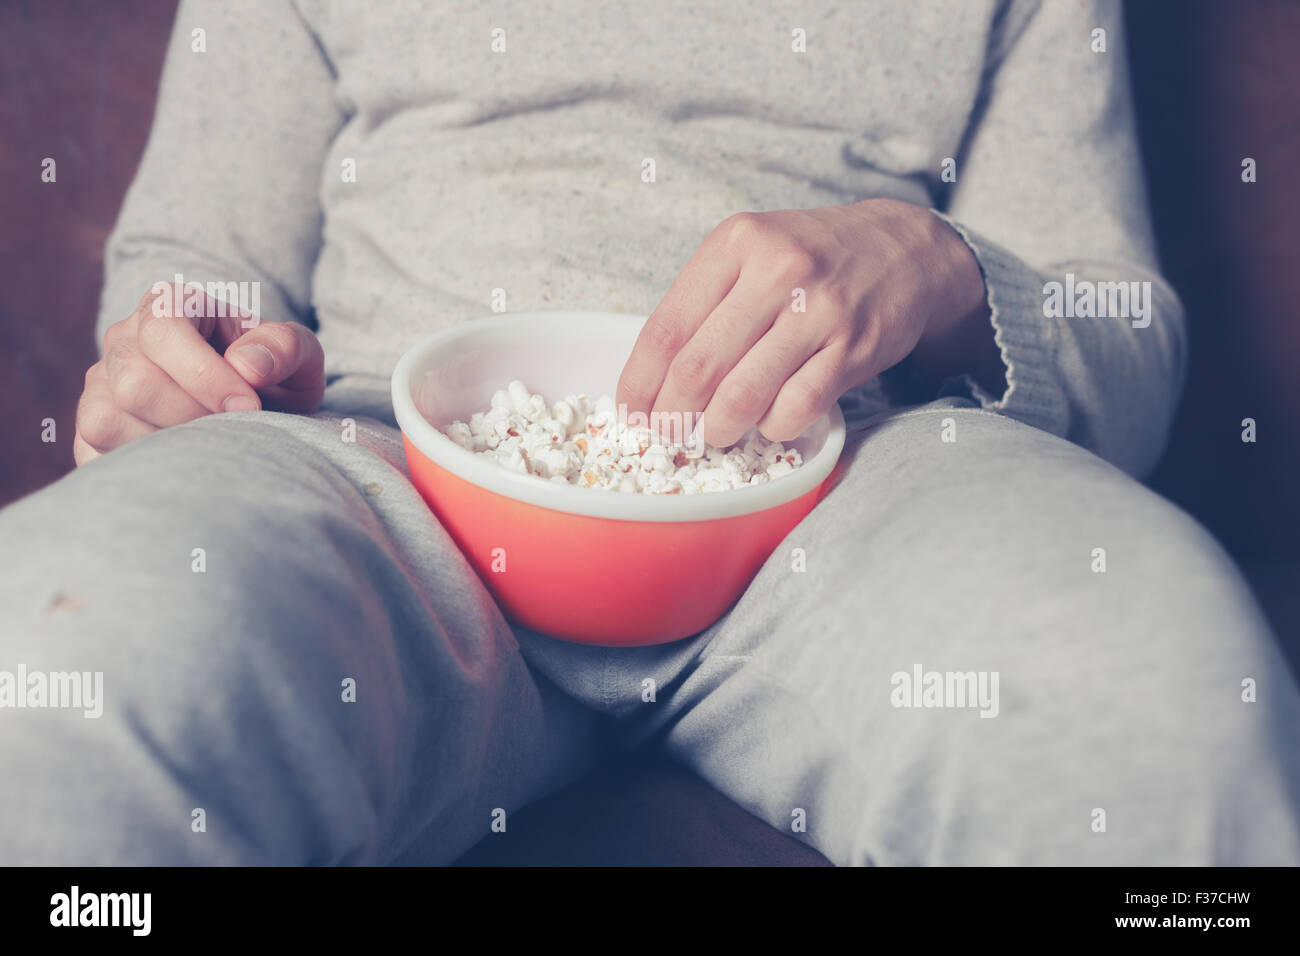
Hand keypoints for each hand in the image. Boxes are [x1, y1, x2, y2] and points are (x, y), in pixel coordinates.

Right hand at [74, 283, 324, 464]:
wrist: (256, 410)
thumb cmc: (272, 377)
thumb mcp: (297, 356)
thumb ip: (286, 348)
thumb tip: (247, 366)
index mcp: (167, 307)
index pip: (164, 333)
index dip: (206, 376)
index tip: (250, 405)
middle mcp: (122, 341)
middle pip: (136, 384)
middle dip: (194, 417)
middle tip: (235, 429)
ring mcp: (99, 386)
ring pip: (108, 421)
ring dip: (170, 444)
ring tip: (212, 443)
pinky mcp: (89, 431)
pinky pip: (94, 454)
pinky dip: (145, 466)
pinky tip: (186, 462)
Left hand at [616, 198, 1000, 447]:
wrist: (902, 251)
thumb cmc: (812, 260)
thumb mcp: (752, 253)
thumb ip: (706, 302)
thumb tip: (655, 379)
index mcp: (737, 243)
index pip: (667, 327)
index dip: (640, 381)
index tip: (631, 411)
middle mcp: (777, 271)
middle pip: (699, 366)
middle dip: (673, 414)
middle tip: (668, 434)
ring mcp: (819, 310)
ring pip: (743, 395)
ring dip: (719, 429)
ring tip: (715, 433)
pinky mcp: (853, 346)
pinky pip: (795, 408)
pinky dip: (772, 427)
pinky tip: (768, 422)